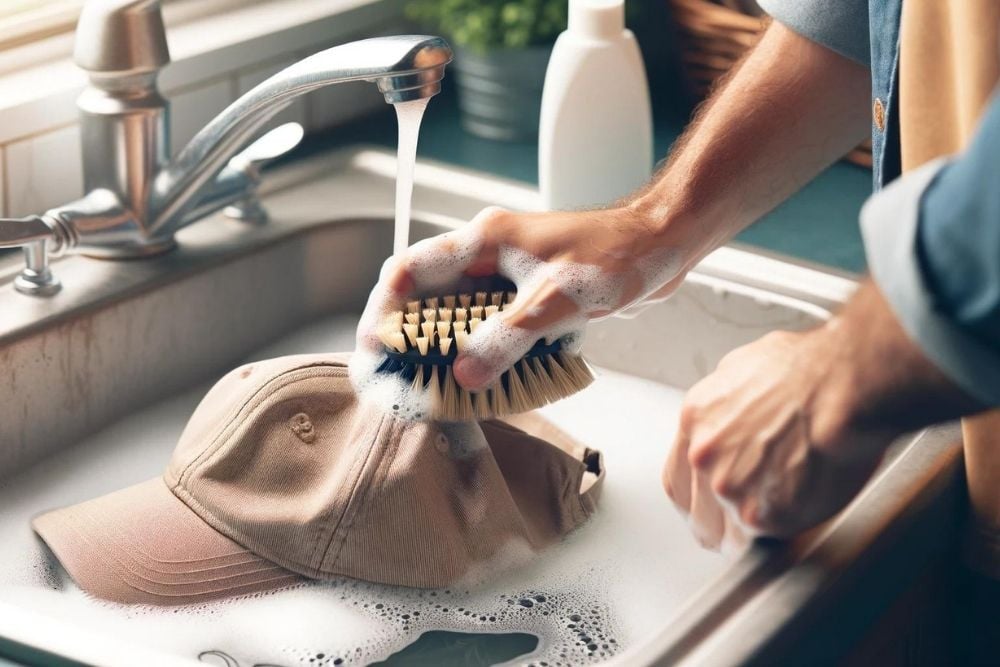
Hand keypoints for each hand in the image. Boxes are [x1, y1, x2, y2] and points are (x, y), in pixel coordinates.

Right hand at [356, 204, 692, 390]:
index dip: (386, 309)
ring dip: (448, 348)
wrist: (663, 242)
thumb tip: (465, 372)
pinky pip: (493, 324)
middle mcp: (490, 254)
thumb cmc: (618, 254)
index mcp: (485, 241)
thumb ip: (508, 337)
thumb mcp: (557, 300)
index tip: (376, 348)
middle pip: (430, 296)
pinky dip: (484, 350)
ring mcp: (511, 274)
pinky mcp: (532, 293)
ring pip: (460, 314)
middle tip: (401, 378)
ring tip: (435, 386)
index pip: (412, 269)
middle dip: (411, 337)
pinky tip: (486, 378)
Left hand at [663, 327, 883, 549]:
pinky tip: (797, 516)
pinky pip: (765, 539)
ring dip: (749, 533)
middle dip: (718, 524)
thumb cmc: (810, 369)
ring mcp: (727, 488)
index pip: (678, 478)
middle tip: (741, 528)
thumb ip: (727, 406)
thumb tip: (734, 418)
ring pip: (729, 532)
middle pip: (698, 512)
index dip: (696, 500)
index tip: (708, 510)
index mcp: (695, 419)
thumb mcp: (743, 368)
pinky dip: (781, 533)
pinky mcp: (759, 514)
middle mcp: (702, 455)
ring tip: (778, 519)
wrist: (843, 384)